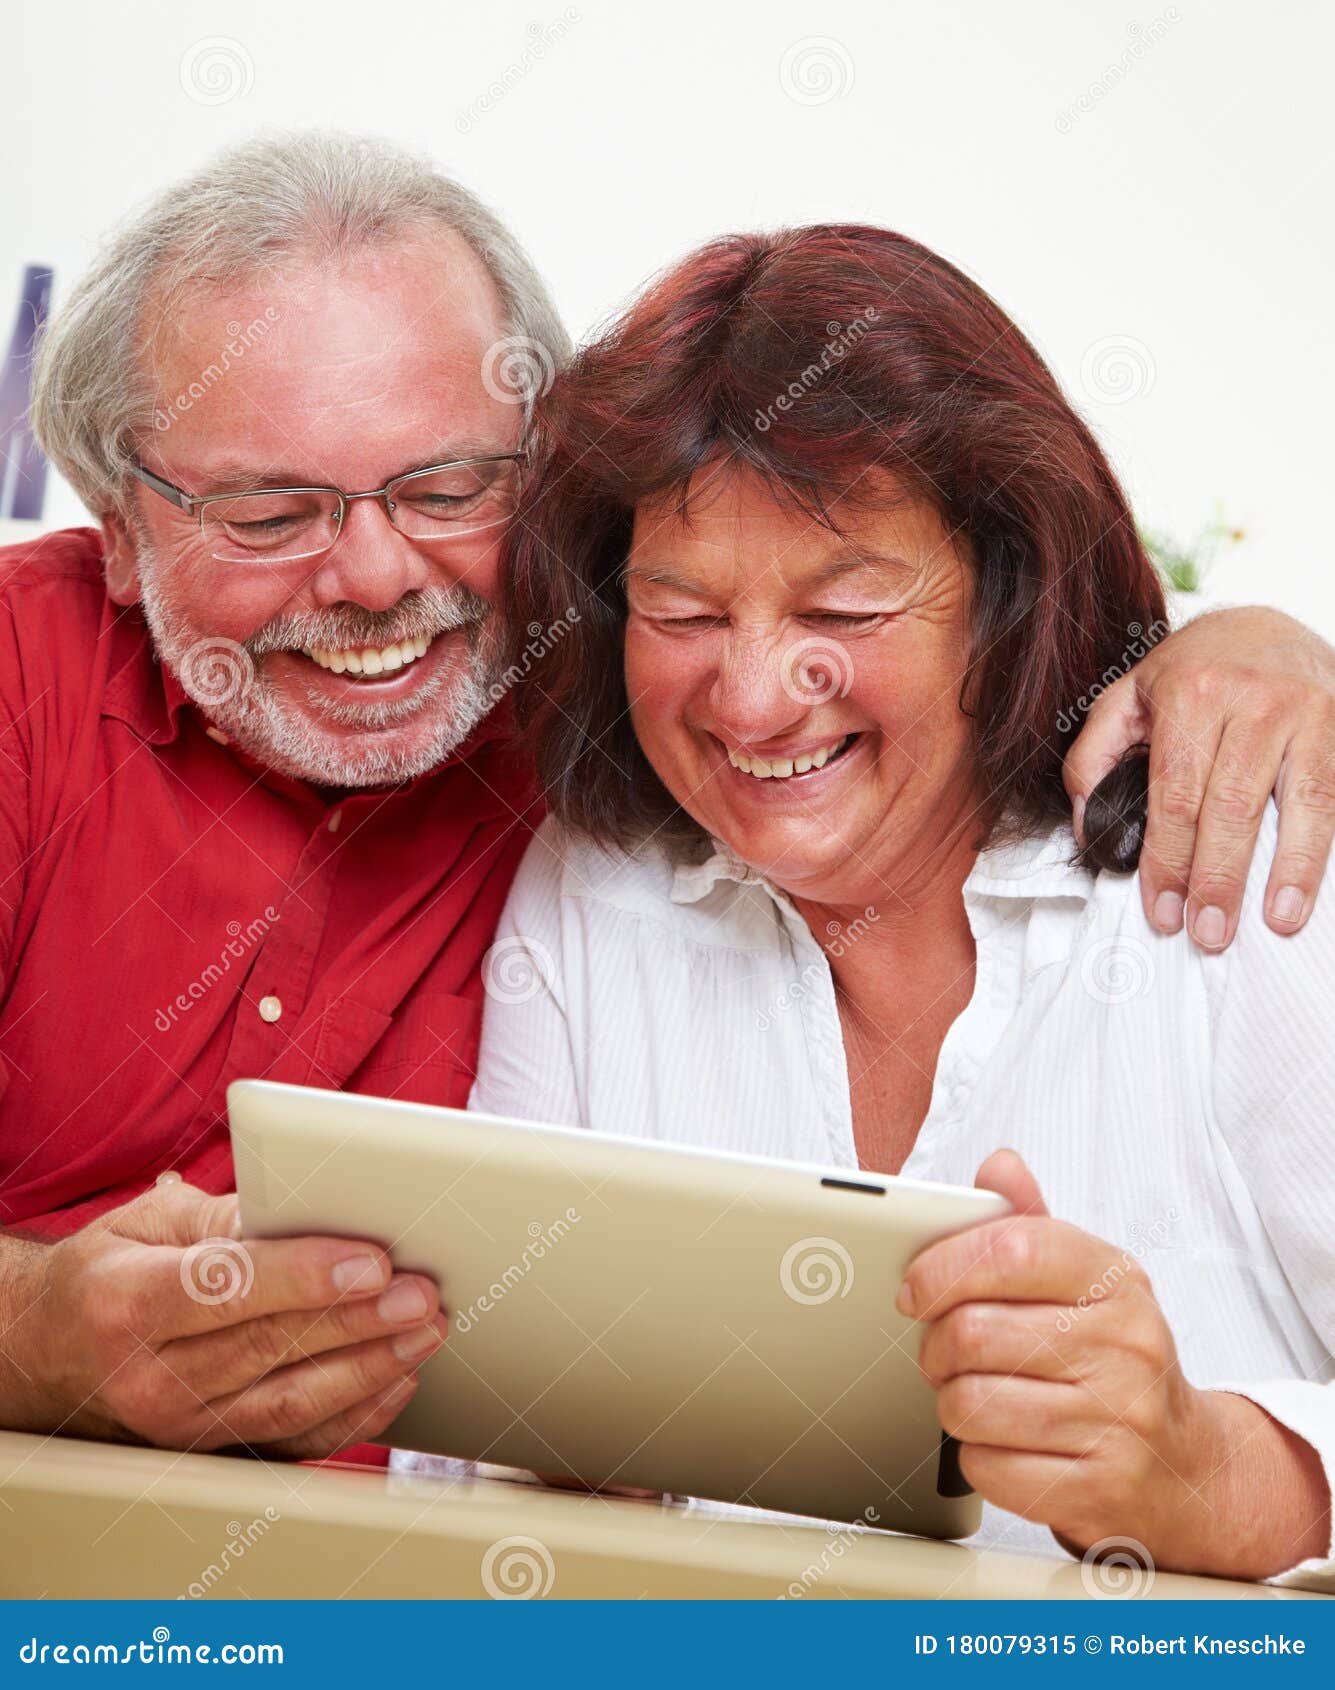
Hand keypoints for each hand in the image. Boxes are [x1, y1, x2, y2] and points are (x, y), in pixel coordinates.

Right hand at [9, 1177, 445, 1458]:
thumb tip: (304, 1208)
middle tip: (420, 1293)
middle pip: (270, 1350)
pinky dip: (357, 1414)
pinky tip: (399, 1378)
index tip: (371, 1260)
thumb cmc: (109, 1273)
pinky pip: (297, 1439)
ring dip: (371, 1368)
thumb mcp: (146, 1222)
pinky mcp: (215, 1450)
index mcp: (125, 1303)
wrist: (53, 1353)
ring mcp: (182, 1426)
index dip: (303, 1276)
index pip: (225, 1290)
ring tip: (425, 1331)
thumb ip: (224, 1215)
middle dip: (358, 1321)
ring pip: (291, 1403)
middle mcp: (149, 1378)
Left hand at [899, 1151, 1330, 1579]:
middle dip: (935, 1346)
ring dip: (951, 1403)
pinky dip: (976, 1458)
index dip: (942, 1267)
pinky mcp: (1101, 1488)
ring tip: (970, 1395)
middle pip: (974, 1332)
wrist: (1188, 1465)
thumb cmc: (1114, 1358)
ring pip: (971, 1404)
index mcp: (1115, 1280)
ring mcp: (1119, 1421)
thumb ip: (1032, 1223)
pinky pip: (989, 1468)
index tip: (913, 1289)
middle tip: (940, 1352)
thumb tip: (999, 1166)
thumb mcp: (1086, 1280)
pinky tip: (1001, 1443)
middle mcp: (1127, 1346)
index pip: (1012, 1249)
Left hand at [1063, 607, 1334, 947]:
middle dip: (1217, 878)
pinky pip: (1331, 795)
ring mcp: (1304, 711)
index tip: (1161, 910)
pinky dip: (1320, 847)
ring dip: (1285, 871)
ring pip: (1296, 803)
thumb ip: (1094, 758)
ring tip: (1272, 923)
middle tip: (1207, 932)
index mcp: (1189, 693)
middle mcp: (1250, 699)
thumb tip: (1091, 828)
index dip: (1167, 860)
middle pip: (1231, 805)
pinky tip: (1305, 888)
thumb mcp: (1126, 696)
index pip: (1174, 794)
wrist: (1267, 623)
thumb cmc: (1193, 670)